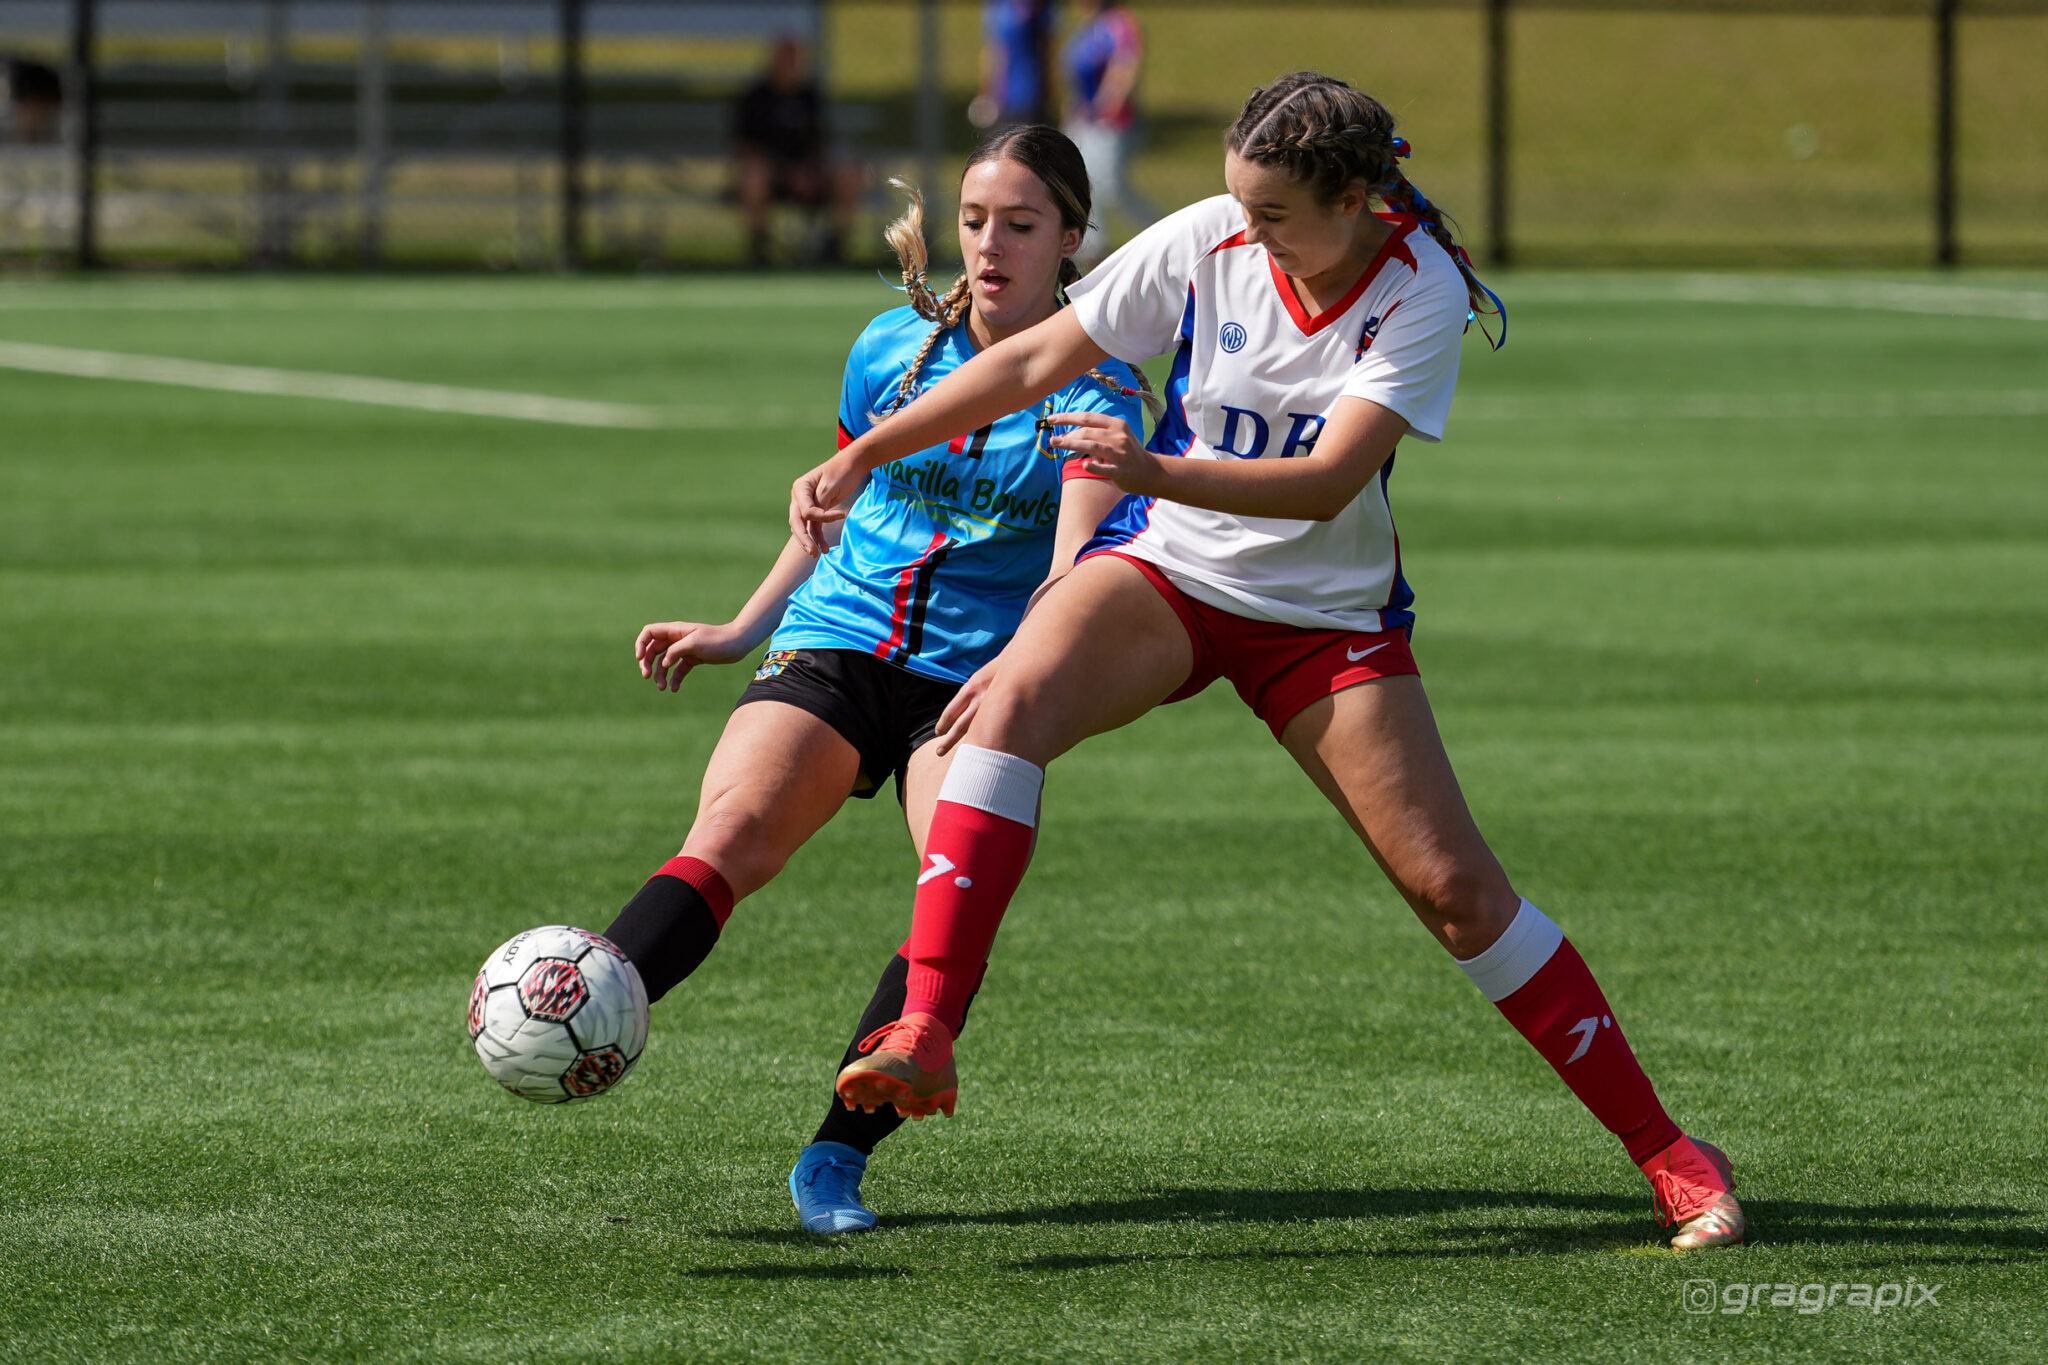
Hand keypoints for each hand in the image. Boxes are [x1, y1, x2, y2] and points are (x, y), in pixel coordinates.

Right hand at [635, 620, 753, 691]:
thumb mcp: (694, 644)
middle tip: (646, 676)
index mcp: (675, 630)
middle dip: (647, 663)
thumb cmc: (717, 640)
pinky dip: (675, 679)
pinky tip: (674, 689)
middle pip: (653, 650)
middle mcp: (677, 639)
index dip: (641, 644)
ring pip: (664, 662)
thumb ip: (675, 651)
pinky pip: (678, 670)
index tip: (640, 658)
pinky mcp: (692, 659)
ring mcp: (684, 650)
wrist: (738, 644)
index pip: (649, 632)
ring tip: (662, 688)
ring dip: (659, 675)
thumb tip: (663, 664)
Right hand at [789, 454, 860, 556]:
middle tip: (812, 552)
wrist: (852, 465)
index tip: (841, 515)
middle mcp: (799, 496)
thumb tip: (812, 519)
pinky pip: (813, 526)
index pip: (805, 510)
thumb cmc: (842, 472)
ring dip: (810, 541)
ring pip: (804, 527)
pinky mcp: (815, 510)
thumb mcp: (830, 487)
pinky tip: (824, 548)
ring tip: (818, 555)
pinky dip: (818, 537)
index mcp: (800, 488)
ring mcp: (805, 504)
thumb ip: (820, 504)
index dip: (821, 517)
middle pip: (797, 521)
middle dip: (804, 538)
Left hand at [932, 657, 999, 755]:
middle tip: (939, 752)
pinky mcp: (1007, 713)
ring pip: (977, 732)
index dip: (943, 724)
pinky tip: (985, 749)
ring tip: (963, 757)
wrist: (1020, 663)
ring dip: (969, 744)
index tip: (938, 733)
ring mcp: (995, 709)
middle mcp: (980, 700)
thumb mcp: (979, 679)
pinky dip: (987, 740)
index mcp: (970, 690)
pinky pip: (993, 730)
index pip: (951, 712)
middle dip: (949, 741)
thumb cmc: (997, 672)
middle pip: (960, 727)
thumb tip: (960, 713)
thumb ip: (970, 696)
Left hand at [1046, 412, 1161, 494]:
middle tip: (1051, 438)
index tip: (1052, 419)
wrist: (1152, 472)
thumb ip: (1098, 433)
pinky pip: (1105, 467)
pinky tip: (1084, 464)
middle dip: (1066, 433)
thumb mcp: (1118, 436)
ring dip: (1071, 444)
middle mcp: (1118, 436)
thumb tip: (1072, 434)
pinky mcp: (1121, 470)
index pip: (1088, 417)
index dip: (1068, 417)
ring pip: (1092, 445)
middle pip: (1087, 431)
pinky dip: (1094, 465)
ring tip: (1056, 444)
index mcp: (1116, 424)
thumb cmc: (1130, 453)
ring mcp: (1120, 453)